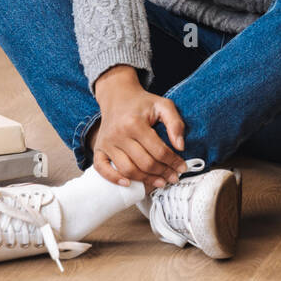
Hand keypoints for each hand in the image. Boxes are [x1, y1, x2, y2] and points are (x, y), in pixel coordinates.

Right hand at [91, 73, 188, 188]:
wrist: (118, 97)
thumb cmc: (143, 103)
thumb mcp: (164, 105)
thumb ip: (175, 123)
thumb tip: (180, 147)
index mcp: (135, 123)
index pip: (158, 151)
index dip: (173, 162)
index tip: (182, 167)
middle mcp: (118, 134)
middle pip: (144, 163)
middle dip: (162, 173)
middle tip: (173, 177)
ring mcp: (107, 143)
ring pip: (127, 170)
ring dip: (145, 180)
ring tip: (159, 182)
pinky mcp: (98, 148)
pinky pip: (102, 169)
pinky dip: (114, 179)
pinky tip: (128, 184)